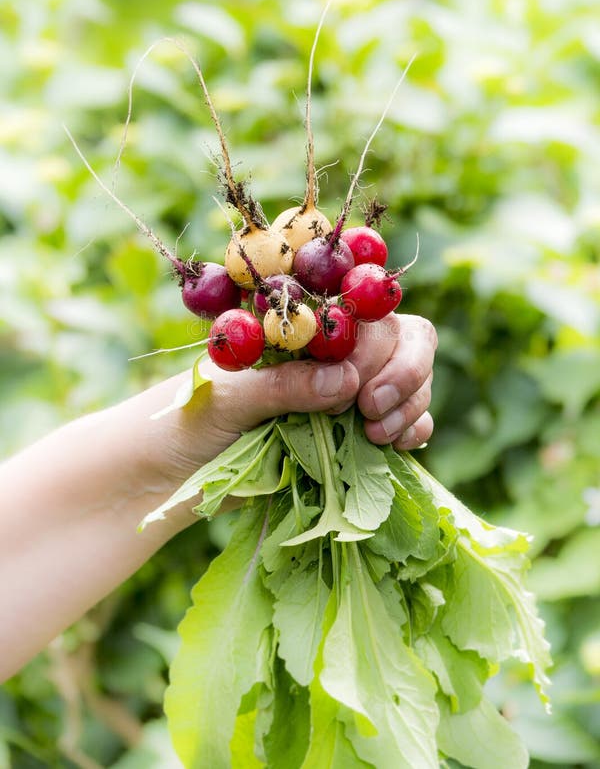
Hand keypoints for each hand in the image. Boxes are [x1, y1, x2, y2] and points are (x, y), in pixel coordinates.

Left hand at [143, 313, 436, 486]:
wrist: (165, 475)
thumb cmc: (184, 422)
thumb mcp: (227, 399)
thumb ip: (282, 386)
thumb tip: (345, 380)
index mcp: (297, 326)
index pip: (361, 310)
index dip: (374, 342)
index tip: (358, 385)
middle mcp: (329, 350)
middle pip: (400, 337)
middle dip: (402, 371)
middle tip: (371, 411)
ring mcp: (346, 389)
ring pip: (412, 375)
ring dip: (410, 401)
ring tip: (376, 435)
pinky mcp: (354, 430)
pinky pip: (407, 417)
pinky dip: (413, 426)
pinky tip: (399, 444)